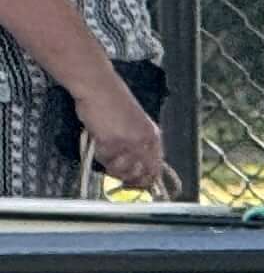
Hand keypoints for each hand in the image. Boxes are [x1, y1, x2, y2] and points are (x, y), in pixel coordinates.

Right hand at [71, 78, 169, 194]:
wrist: (99, 87)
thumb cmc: (112, 101)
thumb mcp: (135, 122)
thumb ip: (139, 141)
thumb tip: (137, 163)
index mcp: (152, 136)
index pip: (156, 167)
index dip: (147, 180)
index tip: (138, 186)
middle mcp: (144, 142)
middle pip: (141, 174)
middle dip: (129, 180)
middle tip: (119, 178)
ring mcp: (128, 143)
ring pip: (121, 170)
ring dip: (111, 166)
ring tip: (105, 151)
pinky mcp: (111, 142)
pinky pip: (105, 159)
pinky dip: (99, 155)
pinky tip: (98, 141)